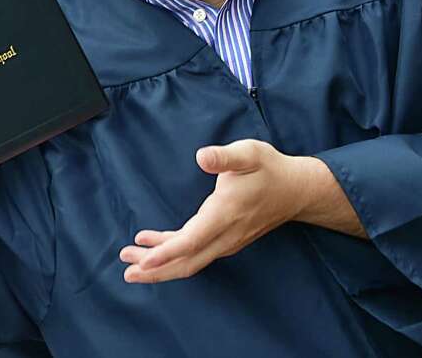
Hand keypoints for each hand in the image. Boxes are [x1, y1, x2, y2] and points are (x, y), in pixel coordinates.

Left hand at [118, 140, 327, 282]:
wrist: (296, 190)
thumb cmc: (269, 169)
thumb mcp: (249, 154)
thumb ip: (224, 157)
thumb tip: (202, 157)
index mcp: (225, 215)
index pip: (192, 241)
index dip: (166, 253)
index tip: (144, 261)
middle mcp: (224, 235)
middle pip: (186, 261)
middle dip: (155, 268)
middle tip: (126, 269)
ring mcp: (225, 241)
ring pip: (189, 261)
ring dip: (160, 264)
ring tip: (130, 261)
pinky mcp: (224, 240)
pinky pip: (195, 253)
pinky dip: (172, 254)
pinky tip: (151, 245)